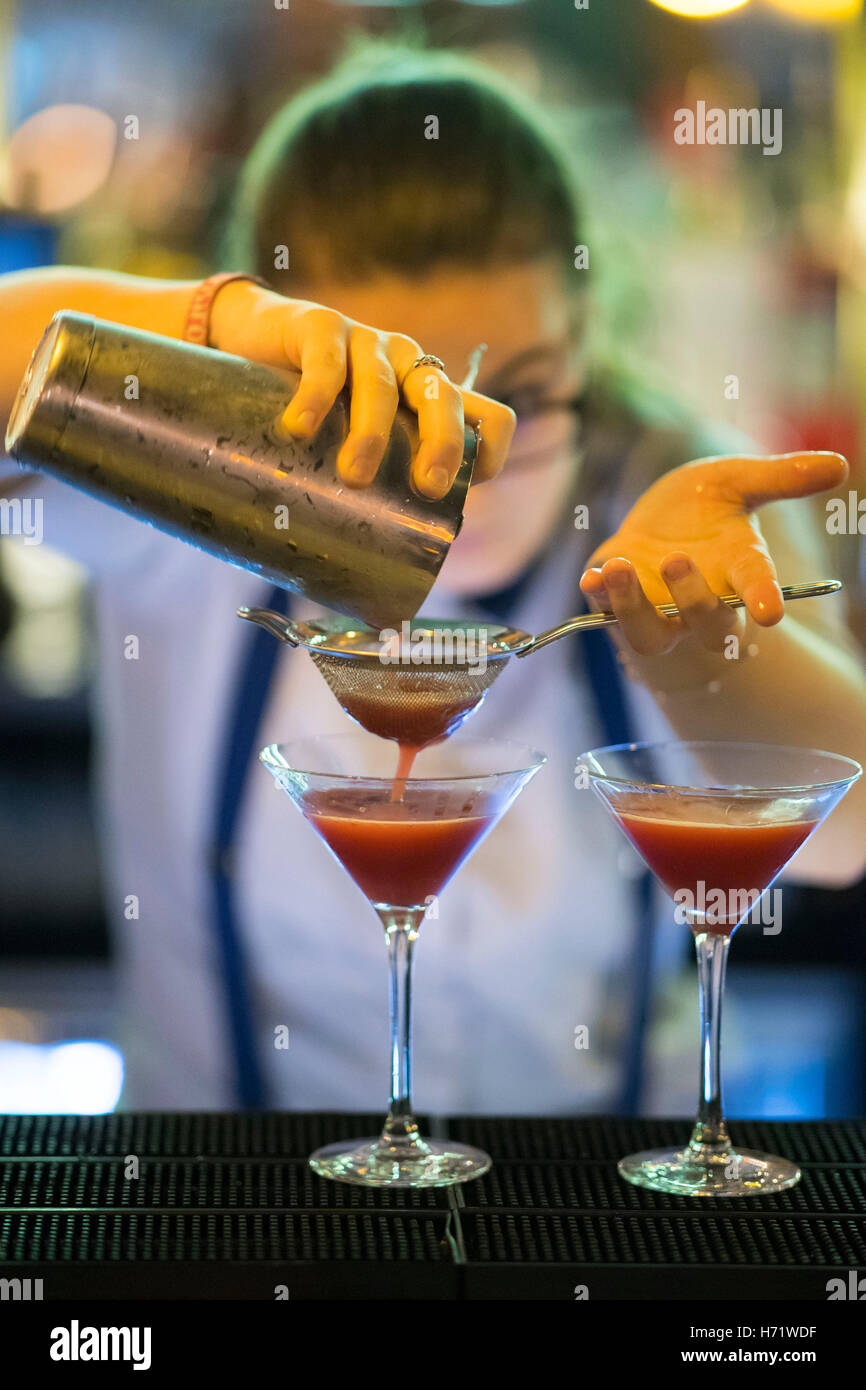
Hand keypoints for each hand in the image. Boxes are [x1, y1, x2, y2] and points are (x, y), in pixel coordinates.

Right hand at [208, 280, 514, 498]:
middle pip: (445, 398)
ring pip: (382, 385)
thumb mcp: (346, 441)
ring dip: (371, 434)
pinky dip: (316, 397)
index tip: (459, 493)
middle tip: (427, 486)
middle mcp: (407, 366)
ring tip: (352, 477)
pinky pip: (326, 362)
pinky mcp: (319, 325)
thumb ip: (362, 491)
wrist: (242, 336)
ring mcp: (365, 341)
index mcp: (427, 397)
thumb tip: (368, 603)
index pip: (490, 416)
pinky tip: (300, 428)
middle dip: (443, 443)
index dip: (490, 452)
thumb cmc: (308, 408)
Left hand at [579, 452, 846, 654]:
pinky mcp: (615, 603)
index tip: (771, 613)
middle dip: (695, 602)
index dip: (764, 598)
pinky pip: (604, 614)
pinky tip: (590, 578)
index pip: (757, 587)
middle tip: (681, 561)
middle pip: (706, 622)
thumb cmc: (705, 508)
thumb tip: (839, 465)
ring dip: (633, 605)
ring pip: (650, 631)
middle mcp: (700, 599)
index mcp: (738, 568)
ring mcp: (657, 609)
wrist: (655, 526)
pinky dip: (598, 598)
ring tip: (619, 566)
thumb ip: (781, 477)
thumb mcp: (738, 482)